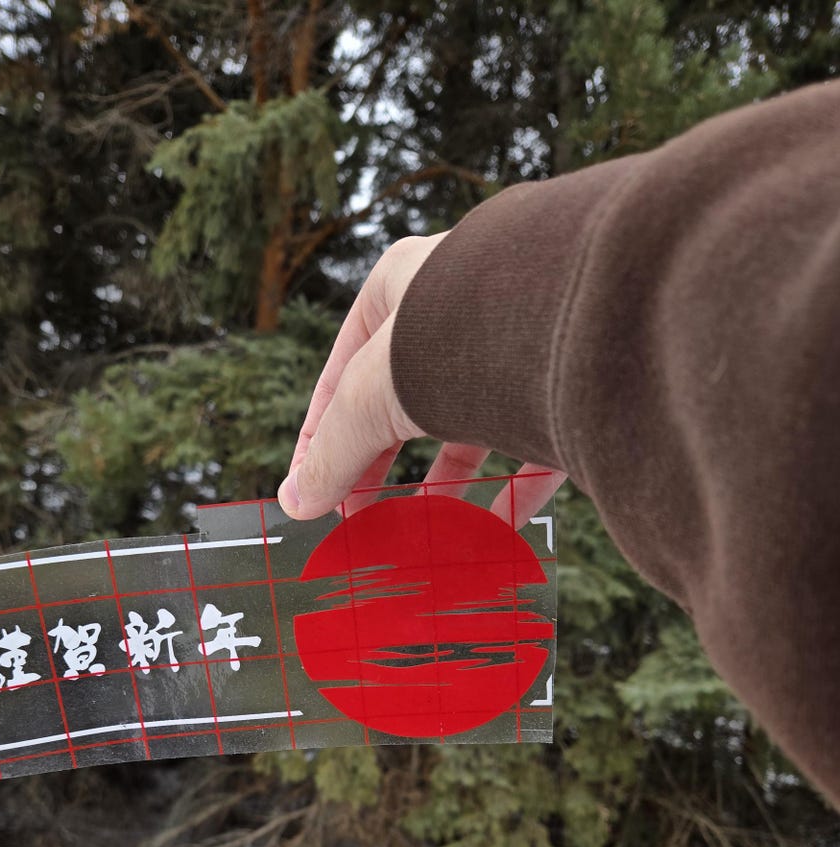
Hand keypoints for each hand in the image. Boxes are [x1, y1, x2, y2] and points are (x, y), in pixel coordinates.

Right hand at [277, 234, 565, 525]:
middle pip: (405, 402)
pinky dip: (511, 495)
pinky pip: (533, 449)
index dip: (320, 438)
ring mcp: (520, 348)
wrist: (573, 318)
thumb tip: (296, 502)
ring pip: (471, 426)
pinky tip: (493, 535)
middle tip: (360, 522)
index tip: (310, 495)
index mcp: (403, 288)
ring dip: (445, 485)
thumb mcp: (368, 401)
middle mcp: (463, 309)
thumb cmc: (451, 337)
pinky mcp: (570, 387)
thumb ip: (333, 453)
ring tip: (423, 535)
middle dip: (380, 466)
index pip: (343, 371)